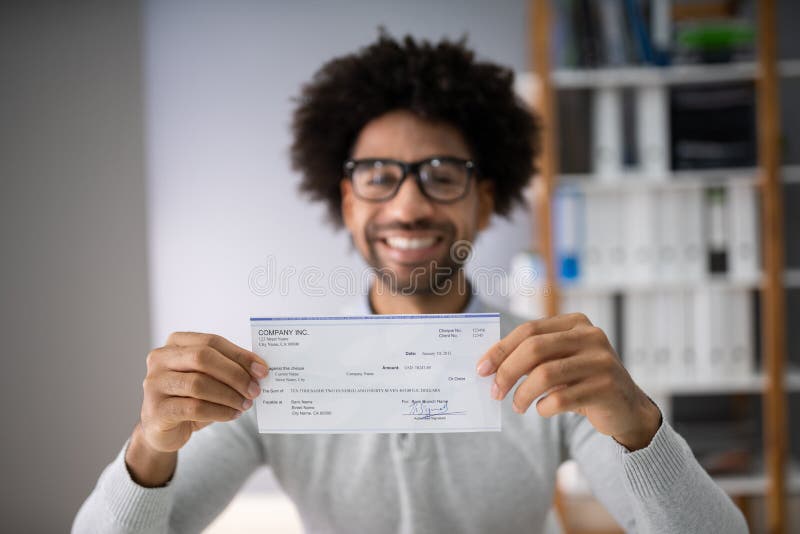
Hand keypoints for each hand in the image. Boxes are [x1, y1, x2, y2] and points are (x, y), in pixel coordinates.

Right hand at [139, 332, 268, 452]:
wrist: (163, 430)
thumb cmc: (190, 398)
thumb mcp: (209, 378)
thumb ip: (228, 368)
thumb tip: (259, 369)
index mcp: (175, 343)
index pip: (212, 341)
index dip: (240, 355)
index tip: (262, 369)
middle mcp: (160, 359)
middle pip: (203, 358)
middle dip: (235, 374)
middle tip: (255, 389)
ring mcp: (155, 384)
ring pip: (199, 384)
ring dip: (229, 395)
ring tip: (246, 404)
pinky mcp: (156, 410)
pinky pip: (194, 408)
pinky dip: (219, 412)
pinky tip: (232, 414)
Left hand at [475, 313, 660, 450]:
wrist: (627, 408)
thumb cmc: (583, 381)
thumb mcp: (562, 360)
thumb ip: (534, 356)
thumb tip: (489, 365)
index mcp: (575, 323)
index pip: (529, 331)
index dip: (501, 349)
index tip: (481, 368)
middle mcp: (591, 336)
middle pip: (534, 348)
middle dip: (507, 371)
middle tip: (494, 391)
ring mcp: (601, 361)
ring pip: (545, 374)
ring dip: (523, 394)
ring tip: (517, 406)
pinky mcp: (606, 388)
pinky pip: (561, 399)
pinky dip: (544, 408)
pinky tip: (544, 410)